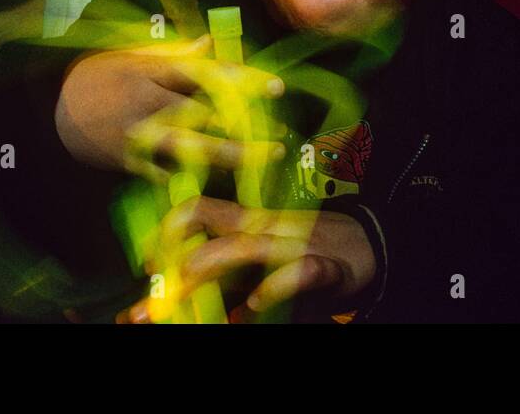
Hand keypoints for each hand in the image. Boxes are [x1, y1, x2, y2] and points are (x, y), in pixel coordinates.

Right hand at [56, 36, 285, 183]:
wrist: (52, 110)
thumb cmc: (100, 78)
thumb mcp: (134, 56)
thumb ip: (176, 54)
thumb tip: (211, 41)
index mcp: (153, 71)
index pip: (205, 73)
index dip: (243, 80)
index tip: (276, 88)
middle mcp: (149, 102)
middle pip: (205, 113)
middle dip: (245, 126)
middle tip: (280, 136)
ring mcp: (138, 135)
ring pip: (191, 147)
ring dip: (231, 155)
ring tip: (265, 159)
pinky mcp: (129, 162)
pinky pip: (167, 174)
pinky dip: (194, 178)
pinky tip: (225, 183)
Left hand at [119, 195, 376, 321]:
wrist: (373, 246)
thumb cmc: (314, 250)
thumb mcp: (269, 256)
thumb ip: (233, 275)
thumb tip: (192, 297)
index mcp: (250, 223)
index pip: (199, 211)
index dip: (166, 232)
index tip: (146, 265)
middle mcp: (266, 229)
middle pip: (210, 224)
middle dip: (175, 258)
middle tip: (155, 295)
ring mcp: (294, 246)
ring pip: (244, 246)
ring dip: (209, 267)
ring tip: (185, 291)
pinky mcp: (324, 267)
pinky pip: (296, 275)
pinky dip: (271, 292)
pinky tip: (252, 309)